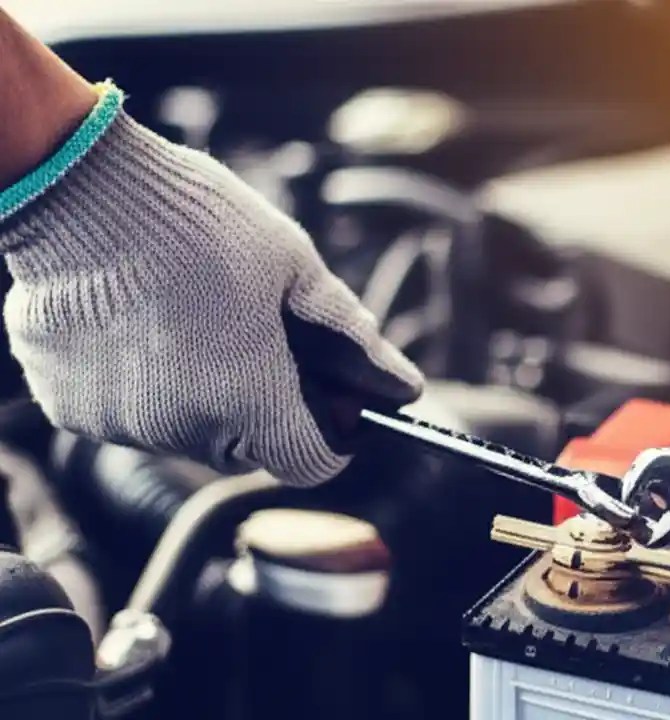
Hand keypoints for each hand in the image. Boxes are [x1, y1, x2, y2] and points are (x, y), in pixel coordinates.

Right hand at [0, 113, 423, 485]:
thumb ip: (351, 338)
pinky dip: (145, 385)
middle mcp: (181, 431)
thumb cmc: (200, 223)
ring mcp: (121, 425)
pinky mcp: (72, 409)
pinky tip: (145, 326)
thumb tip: (403, 385)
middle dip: (268, 409)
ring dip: (203, 397)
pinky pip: (128, 415)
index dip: (331, 434)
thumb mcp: (295, 268)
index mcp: (249, 403)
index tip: (333, 399)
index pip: (310, 463)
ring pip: (186, 434)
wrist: (80, 191)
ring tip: (198, 323)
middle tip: (264, 344)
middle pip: (250, 450)